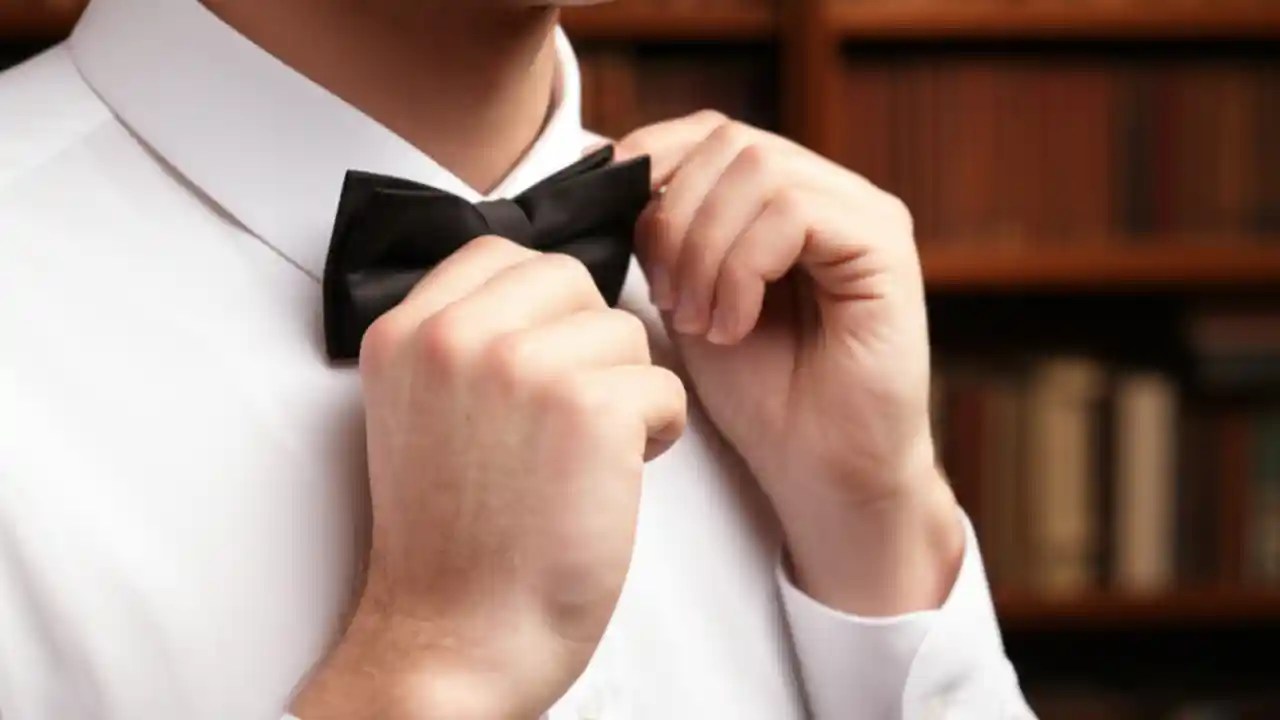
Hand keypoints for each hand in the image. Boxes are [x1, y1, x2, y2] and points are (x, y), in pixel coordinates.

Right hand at [291, 236, 686, 719]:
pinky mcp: (586, 407)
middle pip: (571, 281)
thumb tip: (553, 297)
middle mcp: (453, 336)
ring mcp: (519, 366)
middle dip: (588, 343)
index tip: (546, 367)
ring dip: (626, 391)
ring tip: (592, 455)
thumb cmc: (452, 542)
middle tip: (574, 413)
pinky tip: (618, 478)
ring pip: (624, 332)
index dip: (544, 309)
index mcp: (404, 333)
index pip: (500, 254)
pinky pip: (665, 386)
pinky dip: (659, 434)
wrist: (456, 638)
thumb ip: (463, 342)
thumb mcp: (420, 413)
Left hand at [616, 111, 962, 615]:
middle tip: (670, 300)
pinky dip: (744, 268)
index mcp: (786, 199)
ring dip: (706, 250)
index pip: (711, 132)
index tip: (615, 226)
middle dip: (674, 218)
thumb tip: (609, 168)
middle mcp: (832, 193)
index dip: (651, 161)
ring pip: (759, 170)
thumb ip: (668, 234)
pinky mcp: (885, 246)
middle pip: (729, 142)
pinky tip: (736, 326)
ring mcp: (864, 214)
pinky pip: (795, 212)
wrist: (822, 475)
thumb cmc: (762, 398)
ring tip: (702, 321)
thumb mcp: (690, 298)